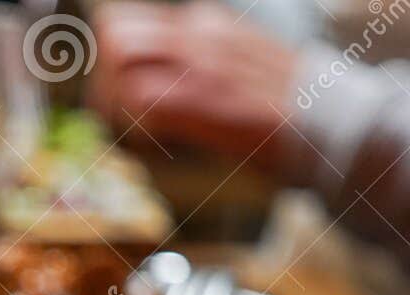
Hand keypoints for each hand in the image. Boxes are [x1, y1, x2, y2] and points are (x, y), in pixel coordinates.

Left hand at [88, 2, 298, 167]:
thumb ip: (198, 58)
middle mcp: (198, 35)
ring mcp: (199, 63)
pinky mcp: (202, 98)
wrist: (328, 120)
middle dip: (102, 74)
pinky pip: (140, 98)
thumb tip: (155, 79)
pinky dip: (131, 120)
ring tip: (127, 125)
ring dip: (111, 96)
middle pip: (116, 31)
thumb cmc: (284, 102)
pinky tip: (148, 139)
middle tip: (111, 110)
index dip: (110, 55)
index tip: (113, 89)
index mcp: (207, 23)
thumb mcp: (240, 60)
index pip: (131, 20)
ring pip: (121, 56)